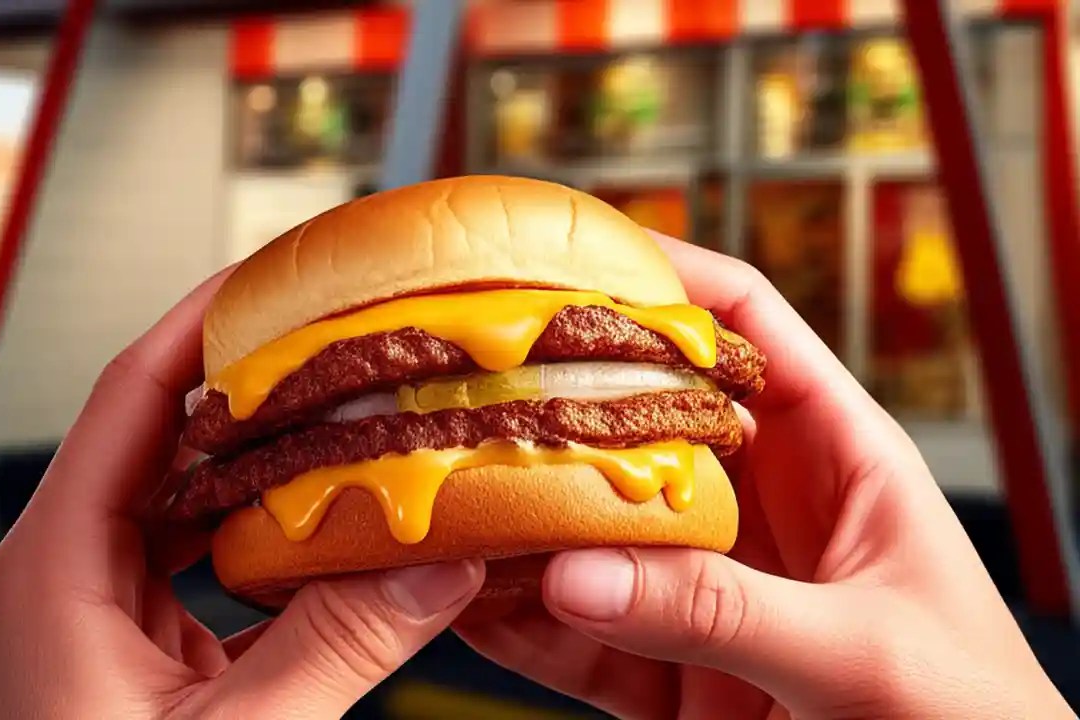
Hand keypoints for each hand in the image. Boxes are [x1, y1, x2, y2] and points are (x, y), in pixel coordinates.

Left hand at [0, 269, 484, 718]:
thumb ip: (344, 646)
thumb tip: (447, 561)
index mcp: (53, 568)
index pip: (129, 399)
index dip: (202, 323)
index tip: (273, 273)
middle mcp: (62, 573)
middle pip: (161, 440)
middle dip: (254, 390)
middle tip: (340, 343)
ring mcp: (95, 612)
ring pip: (187, 504)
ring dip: (266, 466)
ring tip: (349, 421)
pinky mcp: (130, 652)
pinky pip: (200, 565)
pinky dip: (264, 540)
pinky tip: (329, 530)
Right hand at [455, 236, 1072, 718]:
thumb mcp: (861, 650)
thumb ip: (722, 609)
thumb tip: (579, 573)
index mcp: (838, 459)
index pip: (752, 329)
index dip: (669, 278)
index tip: (576, 254)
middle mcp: (763, 510)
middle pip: (645, 425)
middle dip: (560, 401)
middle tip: (474, 379)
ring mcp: (711, 588)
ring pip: (598, 533)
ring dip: (526, 523)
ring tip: (449, 503)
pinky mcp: (676, 670)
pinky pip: (583, 637)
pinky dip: (523, 626)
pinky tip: (470, 608)